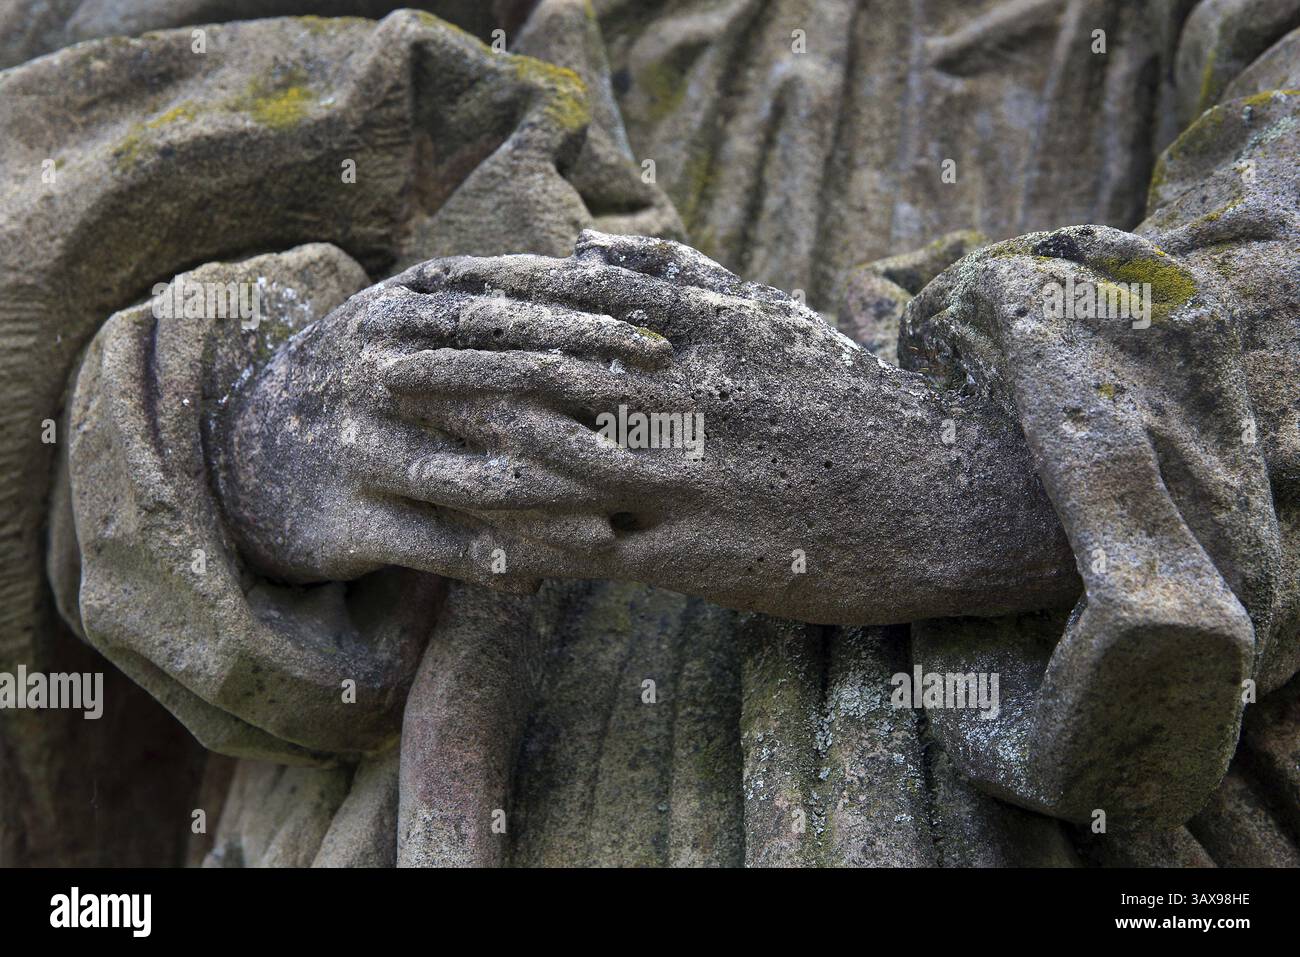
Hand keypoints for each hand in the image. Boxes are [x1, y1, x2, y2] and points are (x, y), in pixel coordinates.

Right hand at [215, 250, 671, 588]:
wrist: (244, 455)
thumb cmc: (368, 383)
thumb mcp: (415, 322)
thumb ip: (496, 297)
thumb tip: (605, 260)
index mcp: (401, 310)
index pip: (510, 308)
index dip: (589, 325)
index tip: (661, 341)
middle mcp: (375, 368)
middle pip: (499, 379)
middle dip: (588, 395)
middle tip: (663, 413)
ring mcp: (353, 444)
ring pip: (467, 474)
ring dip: (549, 498)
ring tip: (618, 518)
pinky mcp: (341, 516)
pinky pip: (427, 545)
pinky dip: (484, 564)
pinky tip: (536, 580)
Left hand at [372, 231, 1075, 622]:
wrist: (942, 497)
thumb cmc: (850, 405)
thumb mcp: (776, 321)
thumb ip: (685, 280)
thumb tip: (592, 250)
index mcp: (709, 335)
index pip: (575, 311)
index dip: (488, 309)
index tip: (422, 300)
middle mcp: (693, 400)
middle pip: (549, 384)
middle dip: (456, 378)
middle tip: (375, 369)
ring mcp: (695, 482)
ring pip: (558, 467)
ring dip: (472, 462)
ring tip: (399, 454)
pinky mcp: (705, 558)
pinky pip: (598, 553)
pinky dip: (533, 547)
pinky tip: (477, 549)